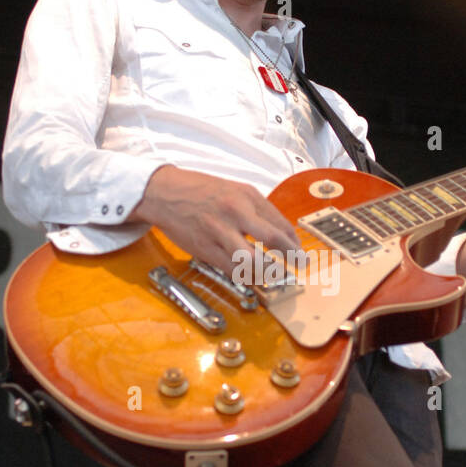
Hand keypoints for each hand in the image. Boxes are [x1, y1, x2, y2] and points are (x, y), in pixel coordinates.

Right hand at [129, 165, 302, 272]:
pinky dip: (245, 276)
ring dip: (267, 272)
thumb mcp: (234, 190)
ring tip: (274, 276)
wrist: (164, 193)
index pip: (280, 223)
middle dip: (291, 257)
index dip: (294, 243)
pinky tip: (251, 276)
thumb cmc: (200, 191)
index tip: (300, 255)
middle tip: (298, 267)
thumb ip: (257, 210)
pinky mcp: (205, 248)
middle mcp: (235, 212)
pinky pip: (232, 269)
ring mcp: (219, 232)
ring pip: (253, 260)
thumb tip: (280, 234)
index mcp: (246, 196)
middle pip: (273, 239)